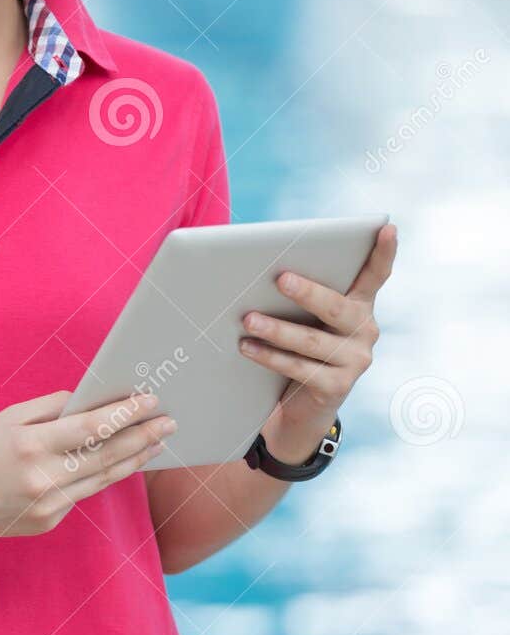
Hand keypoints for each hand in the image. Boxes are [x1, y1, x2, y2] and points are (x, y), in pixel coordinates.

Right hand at [0, 387, 178, 537]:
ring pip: (103, 479)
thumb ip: (53, 408)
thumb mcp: (10, 418)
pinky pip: (82, 494)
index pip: (92, 428)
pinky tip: (119, 463)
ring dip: (133, 459)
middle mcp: (43, 479)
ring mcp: (48, 506)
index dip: (126, 415)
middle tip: (169, 423)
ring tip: (156, 443)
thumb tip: (94, 402)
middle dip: (143, 437)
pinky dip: (99, 476)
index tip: (152, 402)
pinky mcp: (49, 523)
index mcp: (31, 446)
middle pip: (107, 456)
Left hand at [238, 222, 397, 463]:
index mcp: (359, 305)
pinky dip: (270, 356)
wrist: (303, 407)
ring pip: (312, 341)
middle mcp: (364, 330)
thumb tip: (263, 272)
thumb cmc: (300, 347)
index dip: (384, 252)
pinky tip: (247, 346)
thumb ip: (301, 296)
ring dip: (276, 329)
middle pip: (336, 308)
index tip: (387, 227)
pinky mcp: (337, 387)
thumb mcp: (306, 319)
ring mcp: (355, 360)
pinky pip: (300, 368)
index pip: (376, 276)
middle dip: (307, 292)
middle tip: (280, 278)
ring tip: (247, 319)